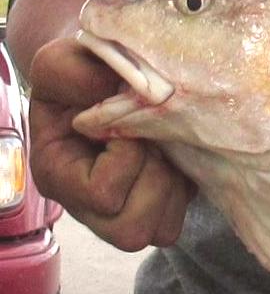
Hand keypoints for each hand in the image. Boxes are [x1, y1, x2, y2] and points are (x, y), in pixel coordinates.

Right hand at [27, 38, 192, 251]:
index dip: (126, 158)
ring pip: (160, 231)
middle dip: (155, 179)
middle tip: (153, 142)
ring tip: (164, 149)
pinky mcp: (156, 209)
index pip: (101, 194)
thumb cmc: (81, 72)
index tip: (126, 126)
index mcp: (59, 176)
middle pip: (131, 229)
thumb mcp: (63, 62)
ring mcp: (123, 212)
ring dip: (173, 186)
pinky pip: (179, 220)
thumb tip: (113, 91)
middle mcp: (87, 206)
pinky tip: (175, 158)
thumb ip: (73, 73)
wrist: (107, 75)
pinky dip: (186, 191)